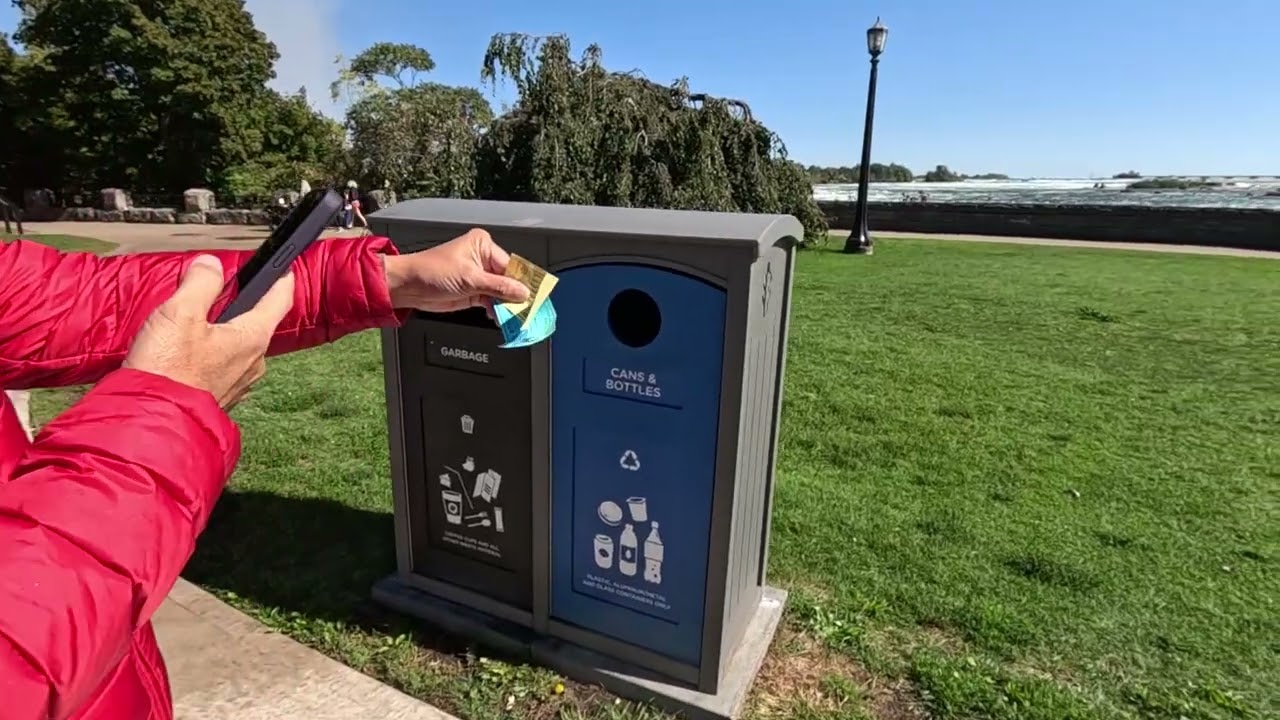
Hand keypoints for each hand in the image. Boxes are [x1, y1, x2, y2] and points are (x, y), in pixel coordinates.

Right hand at [122, 255, 294, 408]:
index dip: (282, 279)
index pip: (279, 300)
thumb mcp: (181, 313)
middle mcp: (254, 362)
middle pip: (257, 324)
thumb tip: (211, 265)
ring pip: (239, 347)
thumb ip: (200, 284)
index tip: (285, 268)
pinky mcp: (220, 396)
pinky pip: (224, 366)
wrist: (154, 421)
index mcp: (252, 337)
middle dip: (245, 306)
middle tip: (231, 290)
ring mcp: (239, 382)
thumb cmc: (168, 370)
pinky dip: (213, 353)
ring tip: (201, 321)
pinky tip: (191, 352)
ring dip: (226, 331)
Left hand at [382, 228, 529, 313]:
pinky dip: (496, 310)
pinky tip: (500, 317)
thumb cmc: (431, 271)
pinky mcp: (473, 291)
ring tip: (513, 317)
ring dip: (506, 306)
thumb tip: (522, 292)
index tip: (534, 296)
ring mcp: (478, 276)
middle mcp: (483, 259)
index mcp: (483, 245)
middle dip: (515, 296)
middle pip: (508, 280)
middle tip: (526, 310)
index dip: (522, 282)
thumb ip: (499, 287)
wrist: (408, 286)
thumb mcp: (470, 279)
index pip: (511, 265)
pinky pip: (492, 301)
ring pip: (501, 292)